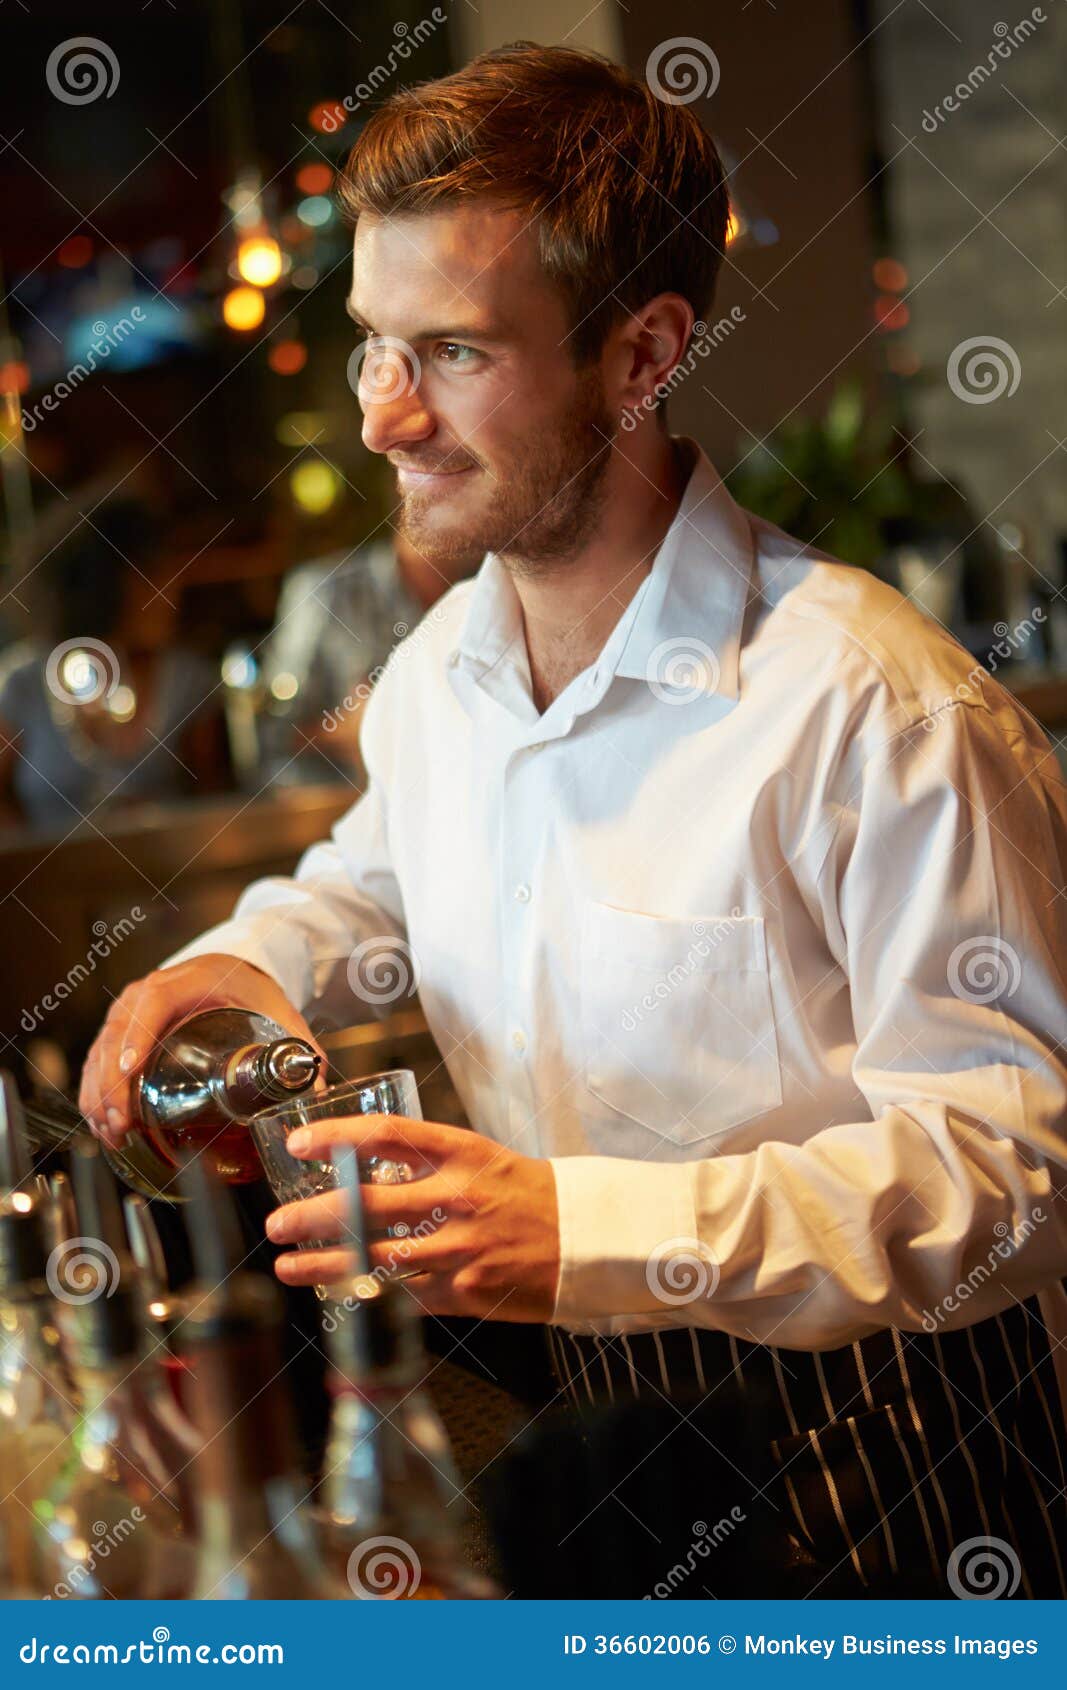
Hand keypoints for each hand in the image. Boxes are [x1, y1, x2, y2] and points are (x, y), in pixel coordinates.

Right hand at [78, 954, 327, 1147]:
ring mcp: (131, 1010)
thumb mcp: (278, 1012)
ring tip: (111, 1133)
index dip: (138, 1036)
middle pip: (118, 1032)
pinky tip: (102, 1123)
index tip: (131, 1070)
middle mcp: (149, 991)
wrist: (234, 969)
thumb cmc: (252, 990)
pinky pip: (99, 1057)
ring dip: (98, 1092)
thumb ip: (298, 1048)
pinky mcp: (123, 1029)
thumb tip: (317, 1091)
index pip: (153, 1003)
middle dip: (113, 1082)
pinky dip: (95, 1089)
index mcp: (188, 981)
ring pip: (101, 1048)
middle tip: (121, 1123)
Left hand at [264, 1115, 560, 1322]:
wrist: (582, 1237)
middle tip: (279, 1223)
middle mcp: (456, 1198)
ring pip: (375, 1260)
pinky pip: (403, 1296)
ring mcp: (459, 1250)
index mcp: (461, 1154)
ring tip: (288, 1265)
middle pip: (368, 1204)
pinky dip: (365, 1295)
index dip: (337, 1138)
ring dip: (324, 1265)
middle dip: (313, 1216)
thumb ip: (423, 1161)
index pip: (387, 1135)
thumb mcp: (478, 1157)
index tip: (300, 1144)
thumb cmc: (524, 1193)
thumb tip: (357, 1165)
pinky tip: (337, 1295)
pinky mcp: (464, 1293)